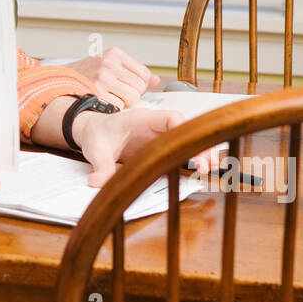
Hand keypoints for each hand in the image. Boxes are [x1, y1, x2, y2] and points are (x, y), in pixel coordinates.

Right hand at [67, 49, 160, 108]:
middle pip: (140, 87)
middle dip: (132, 94)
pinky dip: (113, 109)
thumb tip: (156, 80)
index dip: (139, 85)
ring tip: (110, 97)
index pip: (144, 74)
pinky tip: (103, 103)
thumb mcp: (109, 65)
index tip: (127, 86)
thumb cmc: (86, 76)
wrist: (58, 83)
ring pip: (133, 98)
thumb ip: (133, 71)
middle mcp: (109, 63)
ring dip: (124, 103)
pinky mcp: (97, 94)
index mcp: (114, 53)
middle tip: (116, 93)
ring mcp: (102, 78)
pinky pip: (119, 107)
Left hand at [74, 105, 223, 187]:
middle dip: (198, 145)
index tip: (188, 146)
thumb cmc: (98, 135)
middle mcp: (156, 126)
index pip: (170, 118)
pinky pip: (180, 148)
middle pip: (185, 130)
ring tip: (208, 169)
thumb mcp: (96, 150)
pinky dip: (192, 156)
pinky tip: (202, 169)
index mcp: (142, 119)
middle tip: (204, 165)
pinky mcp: (161, 147)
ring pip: (186, 139)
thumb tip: (97, 183)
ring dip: (199, 151)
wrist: (94, 131)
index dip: (183, 130)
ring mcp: (160, 136)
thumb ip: (100, 166)